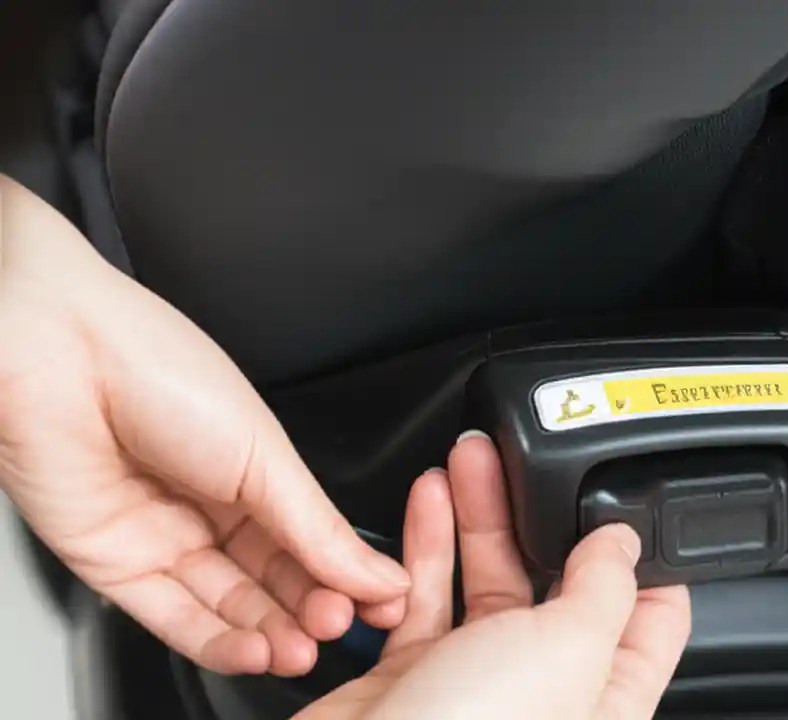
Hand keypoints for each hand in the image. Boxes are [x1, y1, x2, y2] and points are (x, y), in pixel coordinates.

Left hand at [0, 176, 409, 675]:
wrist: (60, 358)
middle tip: (343, 626)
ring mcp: (162, 538)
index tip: (383, 602)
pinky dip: (216, 643)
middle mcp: (209, 508)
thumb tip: (375, 570)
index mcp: (254, 470)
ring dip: (269, 635)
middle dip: (310, 609)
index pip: (310, 540)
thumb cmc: (157, 369)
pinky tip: (255, 651)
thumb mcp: (264, 454)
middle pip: (272, 580)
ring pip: (226, 607)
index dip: (346, 575)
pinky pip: (170, 618)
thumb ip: (316, 527)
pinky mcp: (114, 567)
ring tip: (303, 649)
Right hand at [300, 432, 691, 719]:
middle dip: (540, 515)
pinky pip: (426, 597)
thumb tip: (624, 542)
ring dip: (477, 516)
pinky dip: (424, 547)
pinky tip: (427, 501)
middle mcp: (544, 692)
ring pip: (488, 581)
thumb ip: (606, 588)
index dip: (642, 556)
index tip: (620, 499)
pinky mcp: (414, 678)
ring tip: (468, 461)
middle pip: (558, 585)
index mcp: (605, 699)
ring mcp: (477, 683)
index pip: (650, 620)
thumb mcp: (570, 650)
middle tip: (518, 461)